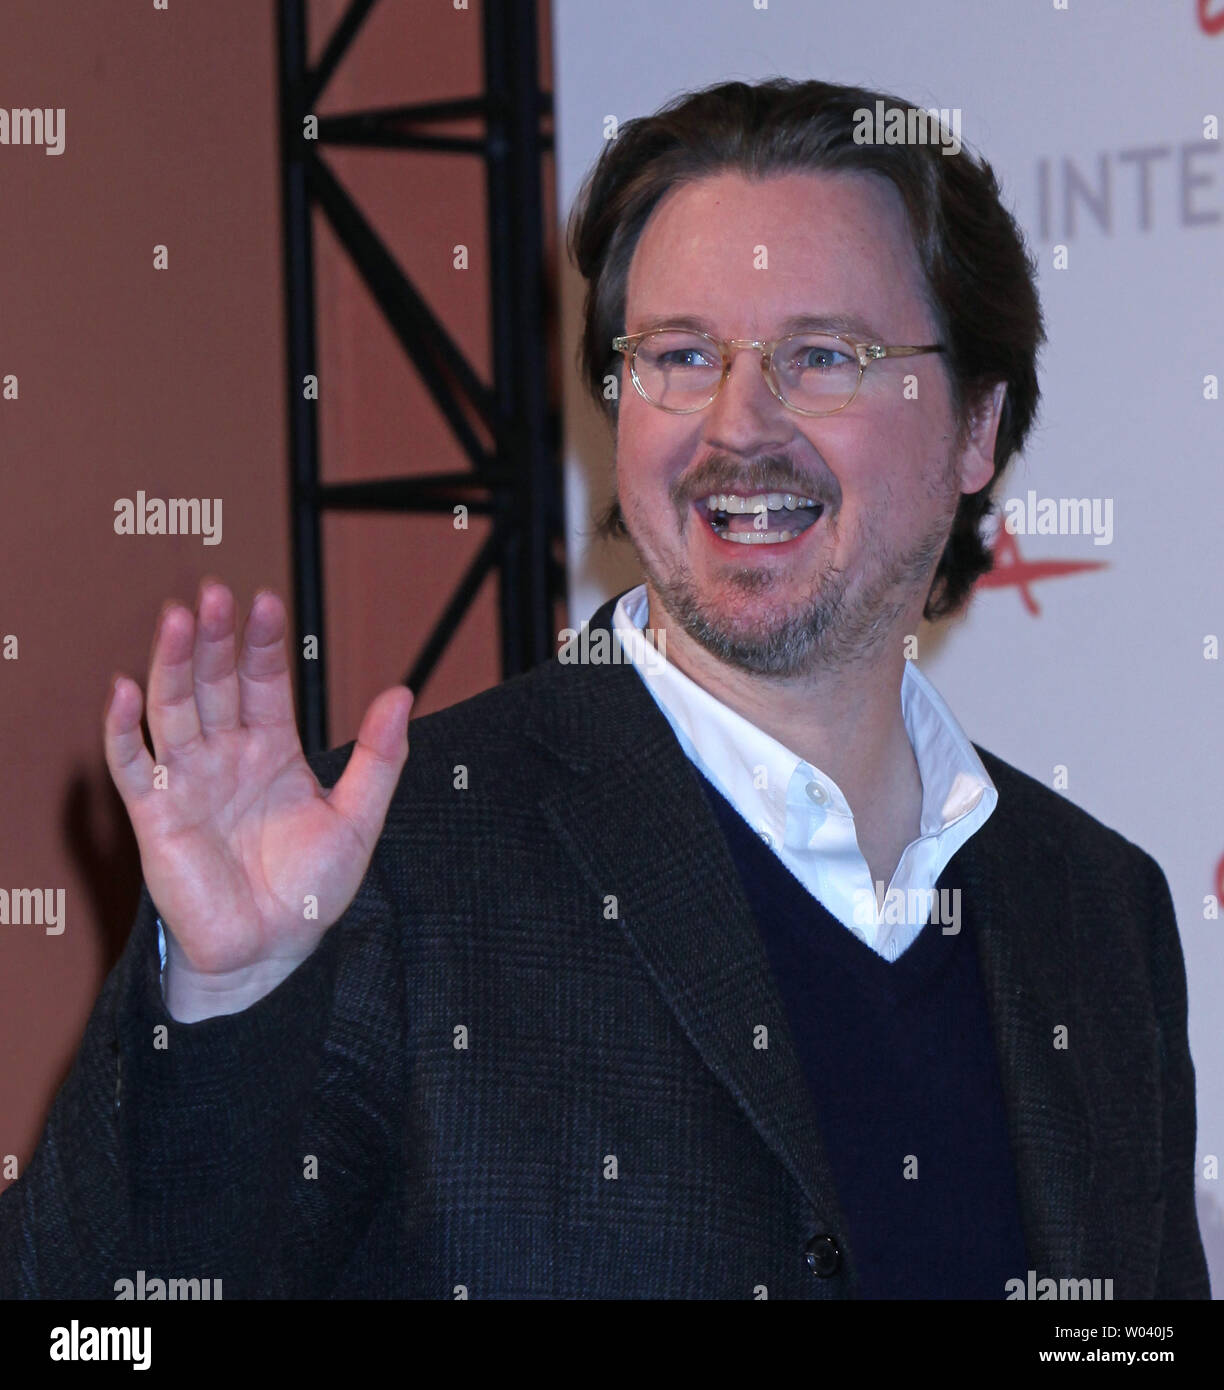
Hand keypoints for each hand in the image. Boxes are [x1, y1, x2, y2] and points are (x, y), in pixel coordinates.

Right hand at [104, 579, 412, 1019]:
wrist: (274, 950)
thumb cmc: (311, 888)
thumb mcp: (358, 818)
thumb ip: (380, 757)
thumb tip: (402, 692)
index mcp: (272, 749)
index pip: (263, 681)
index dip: (263, 643)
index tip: (267, 602)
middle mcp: (226, 755)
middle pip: (214, 683)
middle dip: (215, 639)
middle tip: (218, 594)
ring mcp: (189, 780)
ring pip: (173, 709)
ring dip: (173, 664)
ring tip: (179, 618)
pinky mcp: (157, 815)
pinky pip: (132, 764)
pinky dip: (122, 729)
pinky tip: (122, 689)